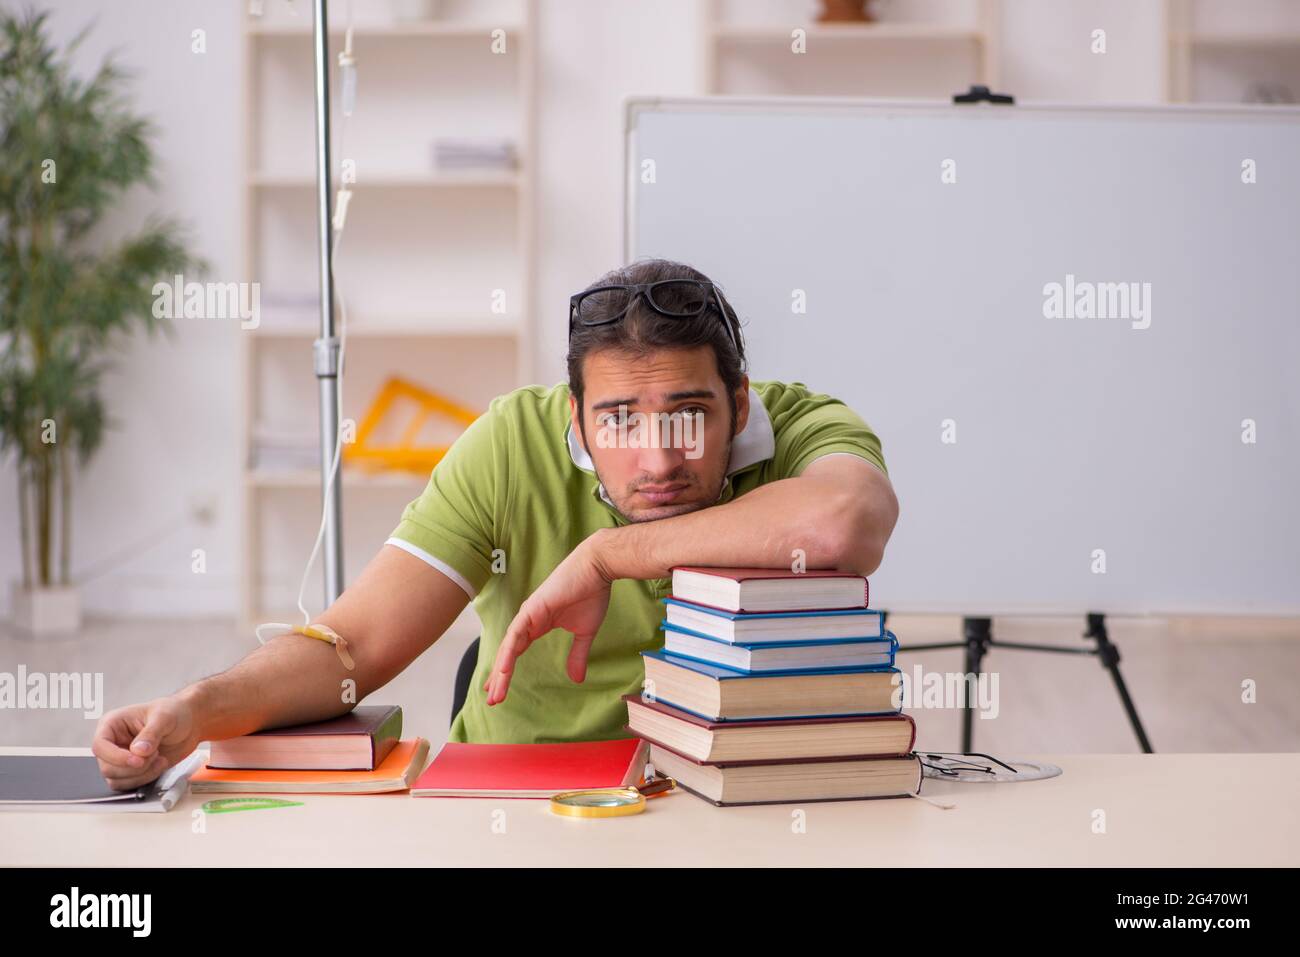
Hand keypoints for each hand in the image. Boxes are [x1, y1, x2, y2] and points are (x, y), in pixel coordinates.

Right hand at [92, 695, 200, 790]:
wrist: (190, 723)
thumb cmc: (174, 712)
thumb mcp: (164, 717)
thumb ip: (150, 734)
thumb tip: (138, 751)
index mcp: (112, 724)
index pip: (100, 746)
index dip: (116, 757)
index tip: (138, 760)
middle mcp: (113, 743)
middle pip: (107, 767)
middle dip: (134, 767)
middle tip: (156, 755)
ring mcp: (121, 758)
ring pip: (117, 780)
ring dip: (141, 775)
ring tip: (160, 759)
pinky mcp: (132, 770)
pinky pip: (129, 785)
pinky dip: (145, 779)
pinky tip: (159, 765)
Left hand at [484, 532, 614, 705]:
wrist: (597, 569)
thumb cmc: (591, 594)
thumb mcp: (585, 632)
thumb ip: (578, 655)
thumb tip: (577, 679)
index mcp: (538, 625)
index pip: (518, 651)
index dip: (507, 670)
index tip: (499, 689)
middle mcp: (528, 620)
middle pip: (509, 653)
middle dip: (499, 677)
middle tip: (492, 699)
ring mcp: (528, 614)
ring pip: (509, 647)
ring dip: (501, 671)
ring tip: (494, 692)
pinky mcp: (532, 609)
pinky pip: (516, 635)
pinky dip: (509, 653)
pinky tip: (503, 670)